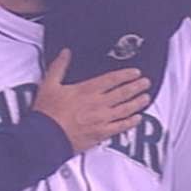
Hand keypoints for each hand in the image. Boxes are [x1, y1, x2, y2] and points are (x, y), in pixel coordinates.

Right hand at [33, 50, 151, 152]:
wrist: (45, 137)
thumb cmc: (46, 113)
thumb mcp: (49, 85)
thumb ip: (59, 67)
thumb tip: (65, 52)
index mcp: (87, 90)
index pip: (112, 79)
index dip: (126, 75)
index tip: (135, 73)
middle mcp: (98, 103)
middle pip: (123, 93)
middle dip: (137, 86)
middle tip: (146, 82)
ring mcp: (102, 119)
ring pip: (125, 109)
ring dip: (137, 103)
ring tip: (146, 97)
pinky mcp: (101, 133)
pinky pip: (121, 126)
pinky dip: (131, 122)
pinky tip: (137, 118)